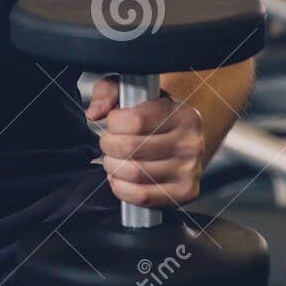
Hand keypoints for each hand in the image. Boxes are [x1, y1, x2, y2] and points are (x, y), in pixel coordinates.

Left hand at [87, 78, 203, 208]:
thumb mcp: (133, 93)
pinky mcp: (185, 192)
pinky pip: (142, 195)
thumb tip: (95, 112)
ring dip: (113, 167)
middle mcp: (191, 142)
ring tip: (114, 160)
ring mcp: (190, 170)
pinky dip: (121, 188)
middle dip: (108, 146)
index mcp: (182, 114)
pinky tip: (120, 178)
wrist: (180, 144)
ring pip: (134, 172)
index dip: (114, 123)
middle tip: (108, 144)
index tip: (113, 124)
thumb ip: (109, 90)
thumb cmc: (152, 118)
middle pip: (131, 148)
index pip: (136, 120)